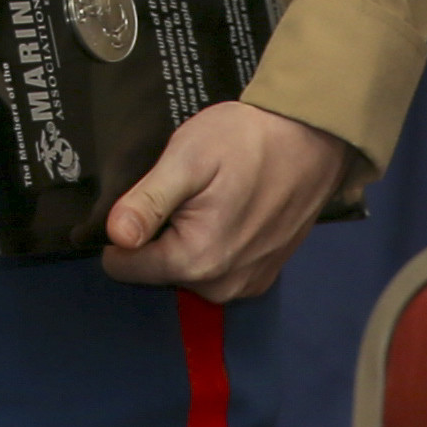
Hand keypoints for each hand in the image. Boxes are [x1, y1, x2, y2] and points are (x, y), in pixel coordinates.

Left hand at [101, 101, 352, 302]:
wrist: (313, 138)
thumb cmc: (248, 141)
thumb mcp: (188, 157)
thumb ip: (148, 201)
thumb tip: (114, 237)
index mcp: (194, 260)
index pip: (122, 266)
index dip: (124, 230)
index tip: (147, 198)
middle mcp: (219, 287)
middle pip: (155, 271)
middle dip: (160, 234)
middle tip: (186, 192)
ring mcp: (244, 286)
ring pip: (185, 272)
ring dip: (188, 241)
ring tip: (211, 198)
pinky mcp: (262, 278)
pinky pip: (216, 272)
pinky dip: (215, 247)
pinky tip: (231, 212)